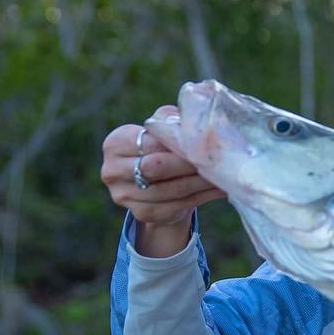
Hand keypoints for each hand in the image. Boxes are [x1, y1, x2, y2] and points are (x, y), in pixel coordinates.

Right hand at [100, 109, 224, 256]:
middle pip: (156, 168)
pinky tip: (219, 189)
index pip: (149, 143)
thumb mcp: (162, 129)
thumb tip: (193, 121)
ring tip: (222, 174)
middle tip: (215, 160)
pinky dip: (202, 197)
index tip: (202, 144)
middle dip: (189, 164)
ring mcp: (123, 196)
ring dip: (200, 183)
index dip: (177, 144)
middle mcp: (112, 171)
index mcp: (114, 144)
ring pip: (171, 190)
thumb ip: (171, 120)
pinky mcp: (141, 214)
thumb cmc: (160, 149)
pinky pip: (177, 206)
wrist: (155, 184)